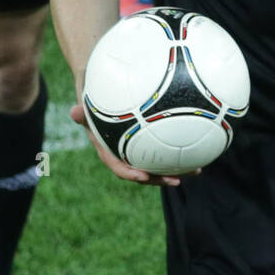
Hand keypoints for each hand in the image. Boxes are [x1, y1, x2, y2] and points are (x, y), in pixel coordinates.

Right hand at [70, 102, 197, 186]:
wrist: (105, 93)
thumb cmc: (96, 98)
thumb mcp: (88, 104)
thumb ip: (82, 111)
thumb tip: (73, 111)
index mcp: (109, 149)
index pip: (118, 166)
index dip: (130, 174)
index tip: (143, 177)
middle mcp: (125, 153)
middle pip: (143, 172)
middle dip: (160, 179)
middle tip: (177, 181)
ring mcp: (139, 149)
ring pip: (159, 164)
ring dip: (178, 170)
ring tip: (198, 170)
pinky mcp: (152, 142)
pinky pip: (167, 150)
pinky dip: (182, 152)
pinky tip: (201, 150)